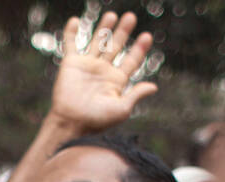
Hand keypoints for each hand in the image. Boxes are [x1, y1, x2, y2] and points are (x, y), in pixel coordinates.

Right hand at [48, 11, 157, 133]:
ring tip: (112, 15)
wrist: (71, 123)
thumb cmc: (96, 121)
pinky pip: (71, 44)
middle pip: (116, 47)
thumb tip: (154, 87)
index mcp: (116, 81)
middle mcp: (103, 71)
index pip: (131, 61)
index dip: (139, 49)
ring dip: (104, 28)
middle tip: (131, 17)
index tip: (147, 36)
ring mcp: (87, 66)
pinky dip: (72, 33)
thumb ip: (136, 95)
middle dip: (123, 32)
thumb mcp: (121, 110)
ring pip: (97, 42)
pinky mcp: (71, 64)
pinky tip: (76, 20)